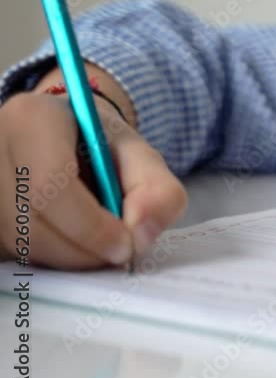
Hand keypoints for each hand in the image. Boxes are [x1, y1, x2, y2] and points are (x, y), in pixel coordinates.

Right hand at [0, 91, 186, 268]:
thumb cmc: (102, 146)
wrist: (67, 138)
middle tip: (119, 253)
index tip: (126, 245)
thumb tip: (141, 237)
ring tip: (100, 243)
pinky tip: (73, 241)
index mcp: (33, 118)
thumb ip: (158, 191)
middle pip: (32, 224)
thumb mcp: (141, 157)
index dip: (90, 227)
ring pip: (21, 244)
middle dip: (84, 251)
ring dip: (70, 259)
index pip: (51, 185)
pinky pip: (14, 253)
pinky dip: (51, 258)